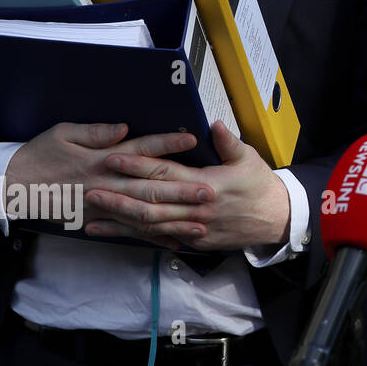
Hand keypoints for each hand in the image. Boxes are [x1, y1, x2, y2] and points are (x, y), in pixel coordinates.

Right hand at [6, 122, 210, 242]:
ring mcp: (104, 205)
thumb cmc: (40, 154)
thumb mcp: (64, 133)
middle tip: (209, 192)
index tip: (191, 140)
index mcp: (102, 158)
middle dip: (181, 190)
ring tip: (200, 223)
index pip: (140, 149)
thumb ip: (96, 132)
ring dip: (174, 219)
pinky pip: (130, 230)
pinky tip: (174, 242)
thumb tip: (124, 127)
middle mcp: (107, 183)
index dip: (166, 144)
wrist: (14, 185)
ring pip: (144, 214)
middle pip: (150, 186)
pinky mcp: (100, 219)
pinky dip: (152, 237)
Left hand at [85, 120, 289, 250]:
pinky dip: (136, 236)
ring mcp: (194, 227)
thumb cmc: (260, 185)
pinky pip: (160, 237)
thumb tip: (213, 125)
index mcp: (209, 183)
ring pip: (151, 225)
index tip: (114, 157)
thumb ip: (229, 142)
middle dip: (119, 196)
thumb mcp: (249, 158)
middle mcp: (197, 208)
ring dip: (121, 221)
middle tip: (91, 189)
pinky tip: (115, 233)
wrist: (276, 219)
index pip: (166, 173)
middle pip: (152, 202)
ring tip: (93, 216)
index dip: (139, 165)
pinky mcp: (194, 240)